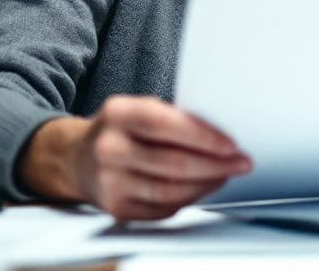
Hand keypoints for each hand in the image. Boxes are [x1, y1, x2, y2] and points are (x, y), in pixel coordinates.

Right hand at [19, 95, 251, 221]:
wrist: (76, 158)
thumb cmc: (122, 130)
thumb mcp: (139, 109)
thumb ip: (173, 118)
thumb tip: (222, 136)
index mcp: (118, 113)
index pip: (166, 125)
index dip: (203, 137)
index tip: (232, 144)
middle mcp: (109, 148)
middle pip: (173, 163)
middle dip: (216, 165)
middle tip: (241, 163)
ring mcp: (109, 182)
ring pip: (170, 191)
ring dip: (207, 184)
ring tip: (226, 175)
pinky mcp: (115, 208)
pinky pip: (162, 209)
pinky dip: (189, 199)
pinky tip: (204, 188)